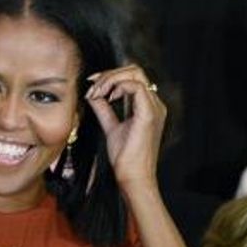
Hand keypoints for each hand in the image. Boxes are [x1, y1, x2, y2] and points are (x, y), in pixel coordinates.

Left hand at [85, 65, 165, 189]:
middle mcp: (155, 103)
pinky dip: (117, 87)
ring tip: (97, 92)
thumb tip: (93, 94)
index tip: (92, 84)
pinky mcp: (149, 113)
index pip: (132, 77)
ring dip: (111, 79)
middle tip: (93, 86)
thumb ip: (104, 109)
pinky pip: (136, 86)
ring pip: (135, 74)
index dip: (110, 75)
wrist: (132, 176)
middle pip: (135, 70)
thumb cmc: (125, 157)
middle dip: (109, 73)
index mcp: (148, 106)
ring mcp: (154, 107)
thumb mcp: (111, 126)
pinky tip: (107, 98)